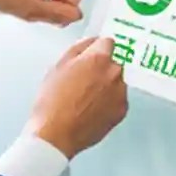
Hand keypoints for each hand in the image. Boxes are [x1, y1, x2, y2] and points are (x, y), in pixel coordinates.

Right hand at [26, 37, 128, 158]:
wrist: (57, 133)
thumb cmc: (52, 100)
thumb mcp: (58, 67)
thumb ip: (78, 49)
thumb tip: (91, 41)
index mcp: (98, 59)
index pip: (108, 42)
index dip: (97, 49)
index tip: (91, 57)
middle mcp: (114, 73)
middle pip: (113, 63)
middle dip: (103, 68)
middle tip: (85, 81)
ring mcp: (121, 93)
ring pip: (117, 82)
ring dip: (108, 85)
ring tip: (87, 99)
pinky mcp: (122, 111)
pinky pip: (119, 99)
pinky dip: (110, 102)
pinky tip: (93, 110)